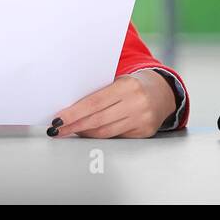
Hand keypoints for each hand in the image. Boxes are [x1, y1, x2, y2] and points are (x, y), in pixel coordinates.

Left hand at [49, 69, 175, 138]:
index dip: (74, 113)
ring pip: (105, 132)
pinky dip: (100, 136)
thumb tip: (70, 109)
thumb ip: (99, 93)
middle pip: (98, 120)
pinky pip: (116, 137)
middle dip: (74, 126)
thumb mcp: (118, 82)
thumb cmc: (133, 86)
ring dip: (84, 133)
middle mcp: (137, 103)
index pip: (95, 102)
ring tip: (70, 131)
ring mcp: (142, 119)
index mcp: (128, 86)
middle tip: (57, 130)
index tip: (58, 120)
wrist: (162, 92)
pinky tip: (90, 133)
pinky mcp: (144, 132)